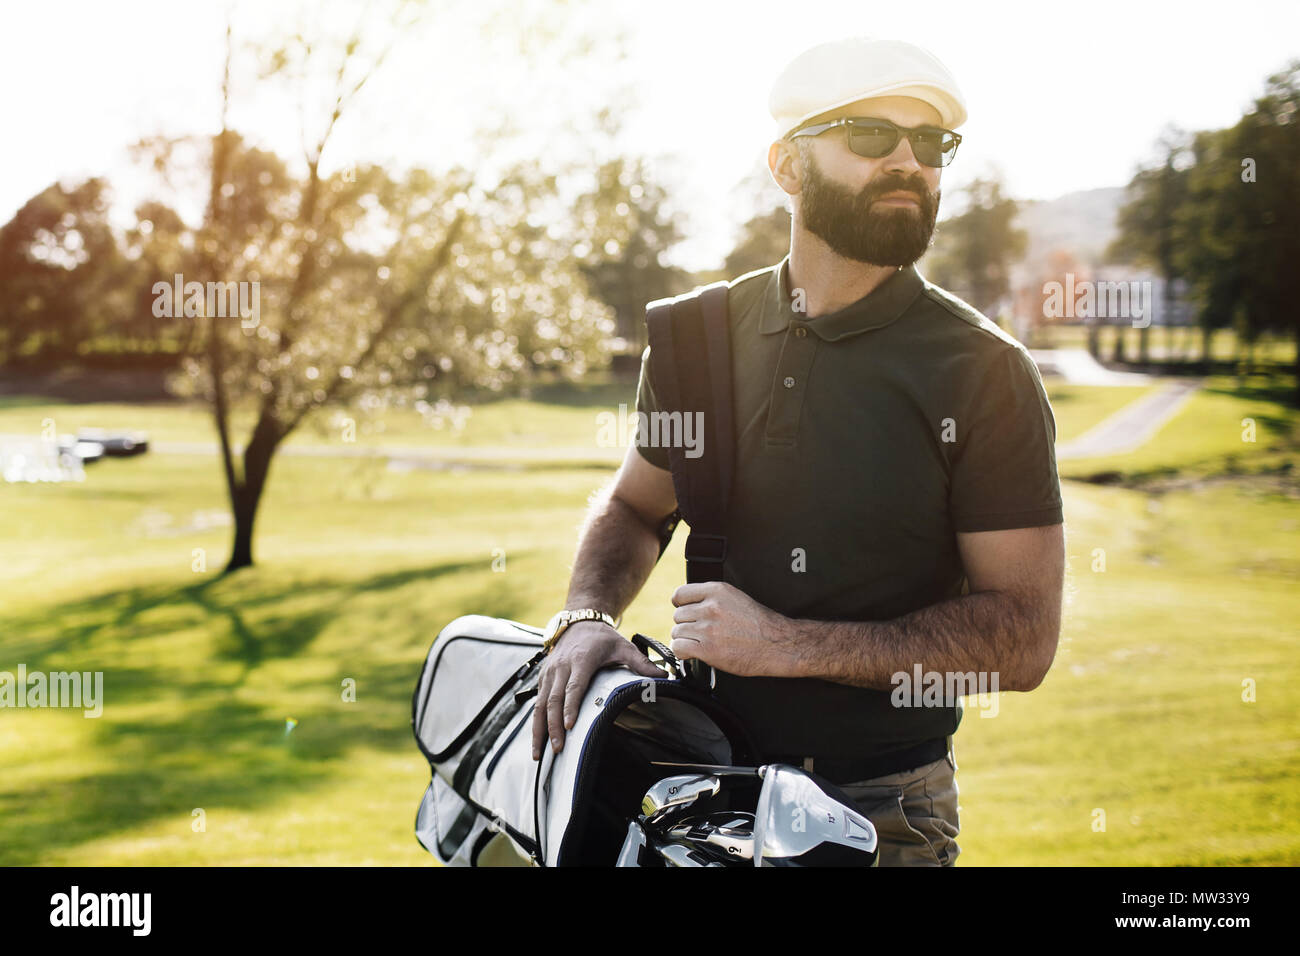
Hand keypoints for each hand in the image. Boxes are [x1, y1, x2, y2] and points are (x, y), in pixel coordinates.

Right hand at [531, 620, 661, 758]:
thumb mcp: (624, 647)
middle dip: (553, 726)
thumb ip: (641, 663)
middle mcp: (561, 667)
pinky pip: (537, 702)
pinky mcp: (543, 678)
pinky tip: (537, 740)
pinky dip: (535, 722)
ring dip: (539, 729)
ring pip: (540, 704)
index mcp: (581, 660)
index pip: (574, 687)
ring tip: (539, 753)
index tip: (569, 726)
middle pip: (554, 700)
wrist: (580, 622)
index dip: (570, 707)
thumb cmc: (602, 638)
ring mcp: (550, 672)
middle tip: (558, 748)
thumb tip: (664, 677)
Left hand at [669, 581, 798, 677]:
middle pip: (678, 615)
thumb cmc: (759, 624)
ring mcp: (708, 628)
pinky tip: (694, 653)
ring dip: (685, 639)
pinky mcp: (708, 649)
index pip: (680, 594)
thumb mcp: (736, 598)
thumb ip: (712, 598)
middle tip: (700, 633)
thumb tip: (687, 605)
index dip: (680, 605)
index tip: (685, 612)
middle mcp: (711, 607)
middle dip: (686, 625)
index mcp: (717, 591)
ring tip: (700, 643)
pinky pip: (679, 648)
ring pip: (677, 632)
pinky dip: (683, 652)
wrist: (777, 644)